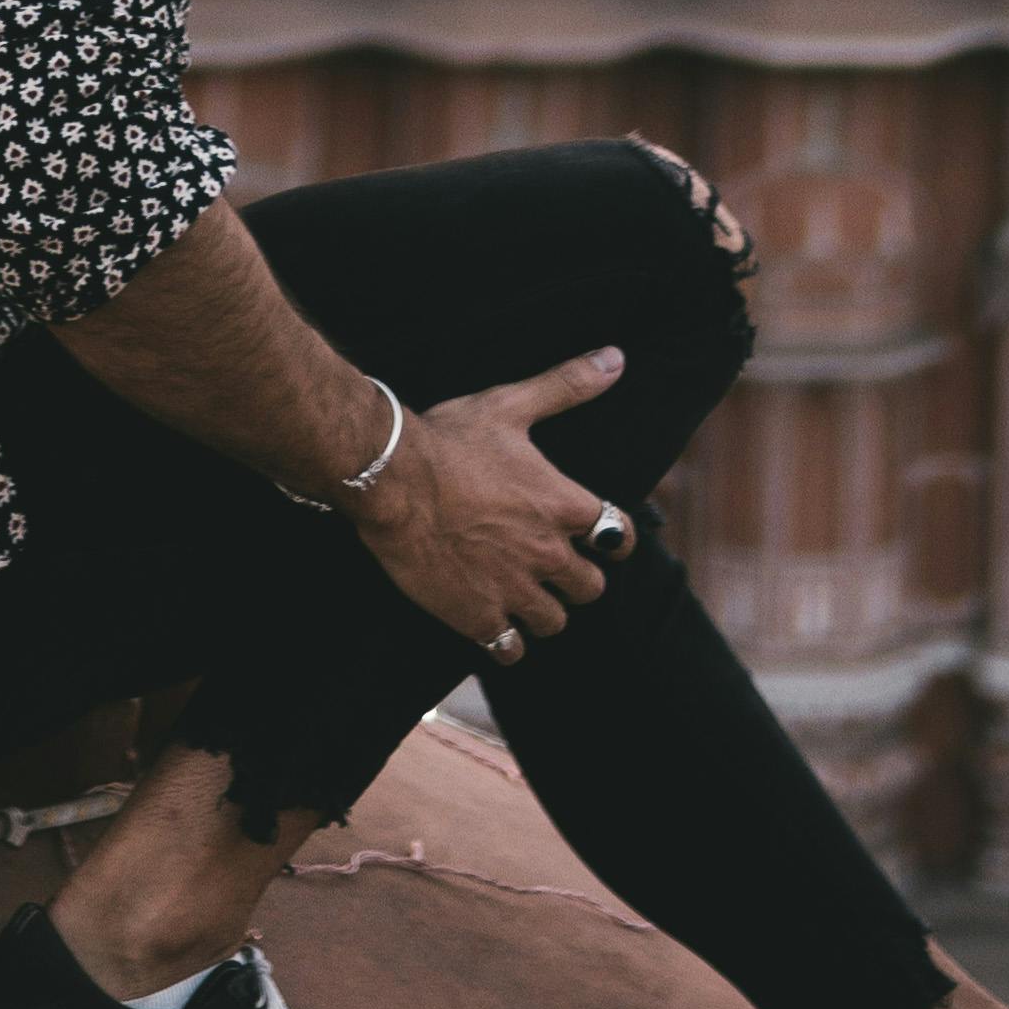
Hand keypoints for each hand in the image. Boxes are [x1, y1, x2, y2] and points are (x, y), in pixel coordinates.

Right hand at [353, 349, 629, 657]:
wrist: (391, 478)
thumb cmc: (450, 437)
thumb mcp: (510, 404)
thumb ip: (566, 385)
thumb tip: (616, 358)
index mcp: (563, 505)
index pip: (617, 535)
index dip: (611, 537)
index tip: (599, 538)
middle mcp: (547, 552)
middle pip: (589, 588)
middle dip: (575, 579)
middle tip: (551, 567)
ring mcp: (513, 589)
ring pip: (554, 622)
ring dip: (542, 610)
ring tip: (522, 595)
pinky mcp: (478, 616)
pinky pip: (510, 649)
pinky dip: (506, 642)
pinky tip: (493, 626)